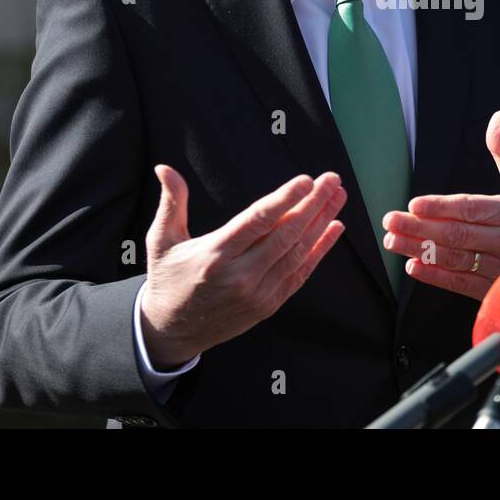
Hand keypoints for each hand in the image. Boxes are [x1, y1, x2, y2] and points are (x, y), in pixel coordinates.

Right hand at [139, 165, 345, 368]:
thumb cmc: (168, 279)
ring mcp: (258, 293)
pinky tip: (334, 228)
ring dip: (322, 222)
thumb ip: (171, 203)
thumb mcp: (161, 240)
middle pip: (285, 234)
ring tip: (338, 196)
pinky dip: (320, 250)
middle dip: (313, 204)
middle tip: (332, 179)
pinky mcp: (268, 304)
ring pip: (298, 252)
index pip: (257, 222)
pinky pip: (300, 274)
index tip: (306, 180)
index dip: (284, 199)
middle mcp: (240, 275)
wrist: (172, 331)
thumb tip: (165, 168)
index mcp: (215, 255)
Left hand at [381, 110, 499, 299]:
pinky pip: (462, 284)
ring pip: (456, 259)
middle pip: (458, 234)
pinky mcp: (495, 287)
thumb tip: (499, 115)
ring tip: (393, 241)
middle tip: (390, 221)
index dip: (442, 207)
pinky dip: (436, 276)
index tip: (414, 203)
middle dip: (420, 228)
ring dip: (420, 250)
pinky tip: (413, 266)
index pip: (472, 208)